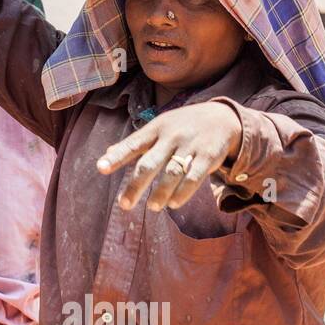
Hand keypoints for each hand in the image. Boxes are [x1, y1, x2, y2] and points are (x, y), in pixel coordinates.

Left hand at [97, 101, 242, 211]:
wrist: (223, 117)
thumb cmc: (182, 125)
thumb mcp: (159, 127)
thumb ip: (136, 142)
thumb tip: (108, 153)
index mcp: (155, 128)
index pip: (133, 143)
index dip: (116, 156)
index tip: (101, 168)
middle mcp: (171, 136)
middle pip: (149, 162)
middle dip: (135, 185)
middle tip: (124, 204)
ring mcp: (190, 145)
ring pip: (172, 172)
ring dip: (161, 192)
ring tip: (152, 207)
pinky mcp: (209, 156)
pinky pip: (194, 176)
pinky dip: (183, 192)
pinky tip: (174, 203)